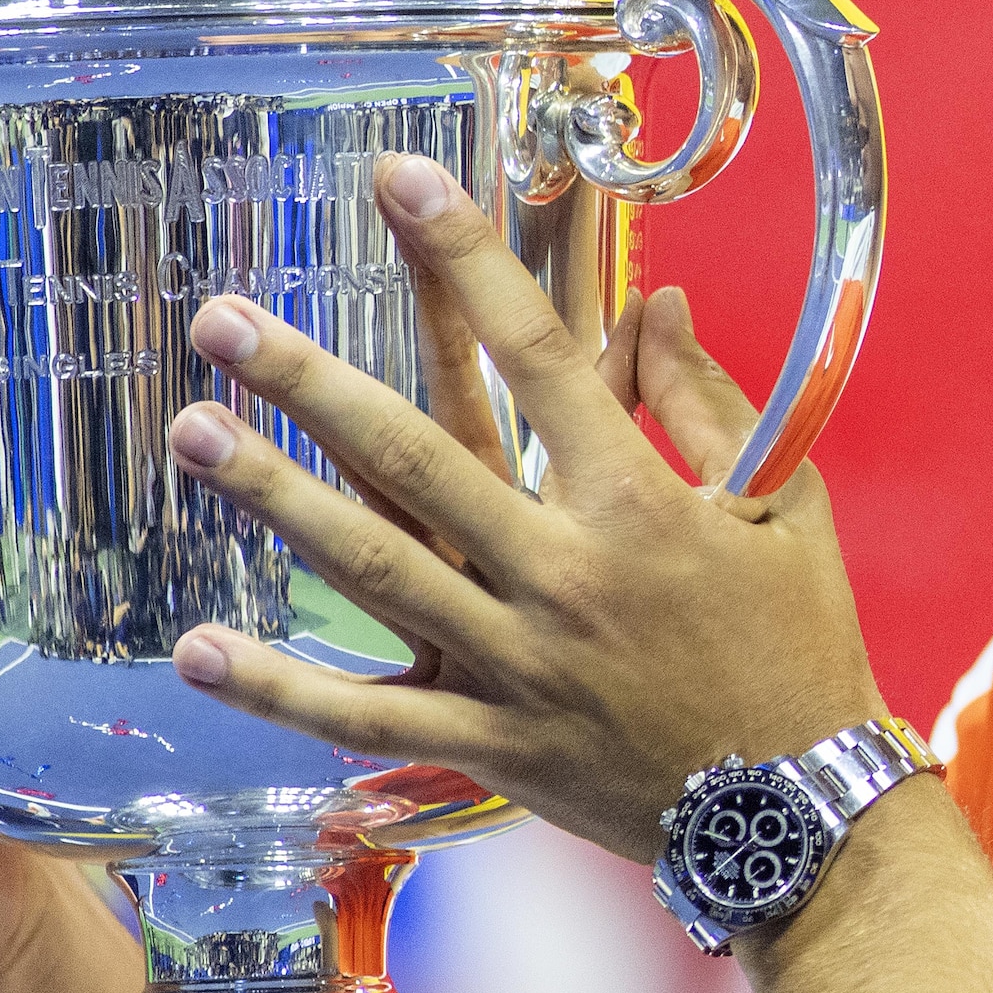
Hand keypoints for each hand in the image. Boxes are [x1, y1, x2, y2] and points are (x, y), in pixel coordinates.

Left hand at [158, 153, 888, 859]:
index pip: (538, 357)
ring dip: (276, 498)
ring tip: (194, 433)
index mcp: (638, 504)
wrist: (794, 806)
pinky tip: (197, 648)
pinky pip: (366, 716)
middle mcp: (562, 575)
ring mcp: (515, 664)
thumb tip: (655, 303)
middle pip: (419, 456)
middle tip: (224, 321)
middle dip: (314, 383)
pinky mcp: (489, 744)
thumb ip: (712, 402)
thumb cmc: (798, 643)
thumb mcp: (786, 505)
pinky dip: (280, 688)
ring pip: (374, 570)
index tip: (402, 186)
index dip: (467, 264)